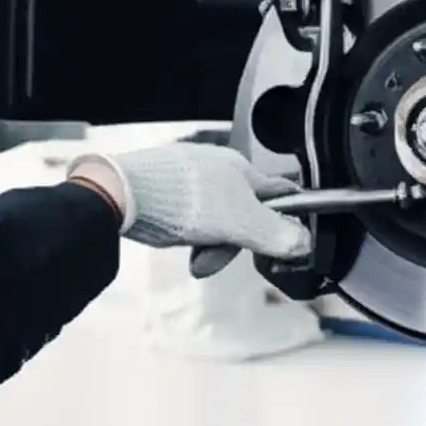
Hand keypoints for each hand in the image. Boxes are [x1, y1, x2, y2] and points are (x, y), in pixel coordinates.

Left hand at [67, 143, 310, 258]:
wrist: (120, 192)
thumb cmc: (182, 202)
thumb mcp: (237, 224)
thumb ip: (275, 234)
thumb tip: (306, 243)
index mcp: (242, 169)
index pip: (280, 191)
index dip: (288, 217)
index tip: (288, 240)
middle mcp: (219, 166)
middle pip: (245, 211)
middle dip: (236, 241)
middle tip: (217, 259)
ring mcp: (191, 173)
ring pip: (217, 216)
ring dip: (211, 242)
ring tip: (195, 258)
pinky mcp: (166, 184)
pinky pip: (191, 213)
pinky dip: (189, 232)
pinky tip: (179, 240)